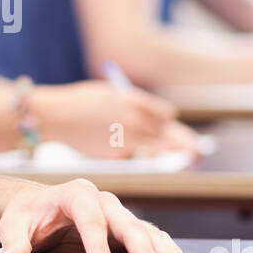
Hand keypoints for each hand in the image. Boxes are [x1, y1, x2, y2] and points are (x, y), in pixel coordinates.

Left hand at [0, 178, 190, 252]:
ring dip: (161, 249)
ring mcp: (115, 215)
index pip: (90, 219)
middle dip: (142, 248)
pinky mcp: (122, 230)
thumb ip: (13, 243)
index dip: (98, 245)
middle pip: (125, 223)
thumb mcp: (13, 225)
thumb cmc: (27, 214)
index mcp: (75, 193)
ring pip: (142, 230)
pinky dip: (162, 249)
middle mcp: (101, 201)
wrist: (36, 209)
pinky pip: (147, 237)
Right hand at [31, 80, 201, 158]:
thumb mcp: (110, 93)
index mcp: (133, 99)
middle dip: (183, 141)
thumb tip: (153, 116)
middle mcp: (134, 118)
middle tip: (197, 149)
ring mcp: (125, 137)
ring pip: (159, 147)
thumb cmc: (80, 102)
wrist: (55, 115)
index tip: (174, 126)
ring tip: (187, 156)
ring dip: (173, 152)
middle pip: (167, 132)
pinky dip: (149, 158)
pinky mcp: (116, 153)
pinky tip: (156, 159)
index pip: (164, 114)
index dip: (170, 121)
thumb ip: (132, 103)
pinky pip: (140, 156)